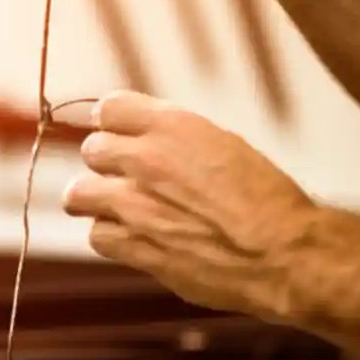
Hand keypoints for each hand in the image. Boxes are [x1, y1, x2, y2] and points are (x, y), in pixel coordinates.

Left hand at [63, 90, 319, 317]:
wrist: (280, 251)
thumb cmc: (266, 198)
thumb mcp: (223, 145)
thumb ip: (177, 139)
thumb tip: (149, 142)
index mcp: (171, 126)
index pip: (109, 108)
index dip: (113, 123)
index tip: (119, 134)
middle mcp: (145, 159)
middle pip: (92, 150)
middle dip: (107, 162)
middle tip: (126, 177)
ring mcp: (134, 205)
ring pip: (79, 194)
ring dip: (96, 199)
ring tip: (116, 208)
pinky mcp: (134, 246)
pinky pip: (97, 236)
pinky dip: (111, 237)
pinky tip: (133, 238)